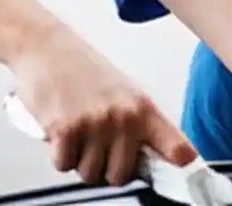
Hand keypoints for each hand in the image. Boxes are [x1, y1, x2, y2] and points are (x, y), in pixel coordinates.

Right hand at [7, 23, 195, 184]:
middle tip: (94, 145)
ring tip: (76, 132)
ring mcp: (95, 124)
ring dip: (79, 160)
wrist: (45, 47)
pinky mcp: (66, 129)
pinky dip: (58, 155)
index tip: (186, 184)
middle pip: (121, 175)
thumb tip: (154, 162)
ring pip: (90, 173)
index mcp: (142, 108)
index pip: (177, 150)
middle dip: (104, 168)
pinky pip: (64, 165)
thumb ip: (140, 126)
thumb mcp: (122, 92)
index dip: (182, 172)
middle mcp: (123, 117)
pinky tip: (59, 131)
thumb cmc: (80, 69)